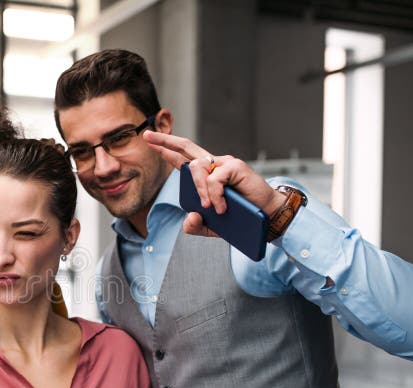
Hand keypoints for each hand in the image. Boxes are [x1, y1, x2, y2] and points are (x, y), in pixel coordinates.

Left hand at [142, 130, 285, 236]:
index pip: (181, 158)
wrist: (265, 217)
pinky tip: (221, 207)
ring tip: (207, 207)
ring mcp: (224, 163)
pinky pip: (214, 178)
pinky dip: (214, 194)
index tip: (148, 139)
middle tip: (147, 136)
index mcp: (205, 175)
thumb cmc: (239, 217)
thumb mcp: (211, 226)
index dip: (165, 148)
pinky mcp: (235, 167)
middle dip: (165, 141)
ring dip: (199, 189)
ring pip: (197, 167)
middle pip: (186, 147)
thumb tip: (190, 217)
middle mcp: (213, 165)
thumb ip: (195, 225)